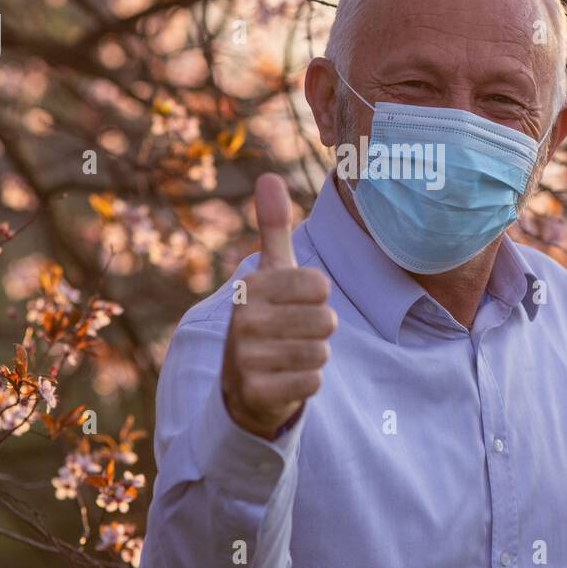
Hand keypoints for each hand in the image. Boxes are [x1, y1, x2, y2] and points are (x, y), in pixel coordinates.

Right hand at [221, 173, 336, 439]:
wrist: (240, 386)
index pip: (321, 285)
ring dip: (313, 357)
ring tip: (287, 356)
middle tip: (291, 336)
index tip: (293, 305)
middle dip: (318, 331)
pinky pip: (312, 382)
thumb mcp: (270, 273)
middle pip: (326, 320)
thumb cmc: (266, 318)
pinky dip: (306, 383)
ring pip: (321, 352)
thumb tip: (268, 175)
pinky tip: (284, 380)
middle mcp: (242, 318)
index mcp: (250, 285)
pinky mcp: (255, 392)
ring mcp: (245, 357)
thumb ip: (273, 227)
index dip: (317, 299)